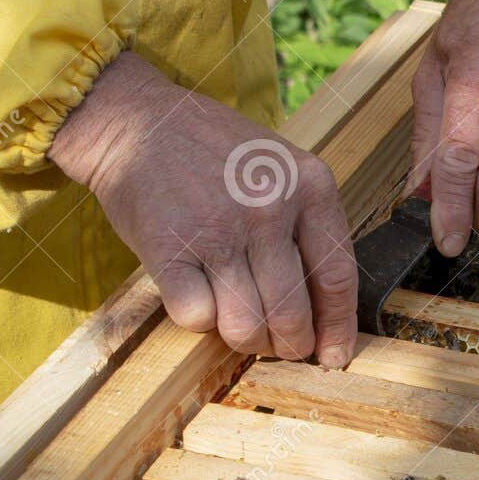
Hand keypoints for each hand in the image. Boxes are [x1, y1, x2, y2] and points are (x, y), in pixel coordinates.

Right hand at [52, 53, 357, 365]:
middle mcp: (270, 209)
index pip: (338, 279)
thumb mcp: (285, 170)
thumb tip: (328, 313)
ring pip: (246, 327)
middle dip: (289, 345)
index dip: (338, 329)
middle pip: (292, 314)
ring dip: (245, 340)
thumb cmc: (220, 155)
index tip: (334, 357)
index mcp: (312, 188)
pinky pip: (197, 319)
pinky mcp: (169, 249)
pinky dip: (199, 321)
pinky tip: (199, 295)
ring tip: (239, 322)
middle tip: (281, 345)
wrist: (140, 122)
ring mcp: (219, 230)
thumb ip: (310, 228)